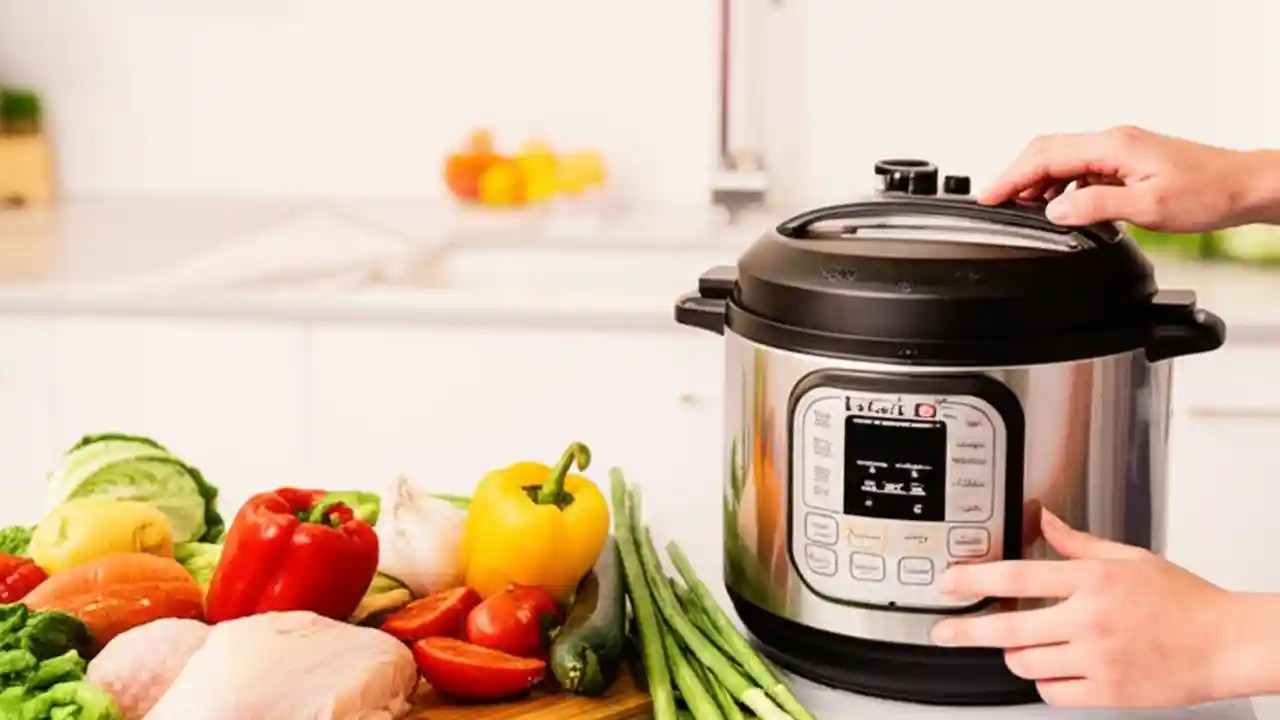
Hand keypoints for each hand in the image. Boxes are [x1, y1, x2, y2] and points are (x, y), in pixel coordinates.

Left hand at [930, 511, 1240, 707]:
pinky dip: (1046, 682)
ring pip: (1026, 662)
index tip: (949, 582)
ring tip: (1022, 645)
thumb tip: (1043, 518)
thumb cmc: (1183, 601)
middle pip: (1008, 627)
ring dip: (1015, 655)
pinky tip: (1055, 668)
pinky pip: (1052, 692)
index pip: (1017, 575)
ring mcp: (1098, 658)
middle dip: (967, 630)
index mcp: (1092, 580)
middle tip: (945, 631)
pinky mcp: (1108, 692)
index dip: (974, 580)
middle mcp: (1090, 619)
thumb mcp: (1128, 558)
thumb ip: (1078, 542)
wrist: (1225, 644)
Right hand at [979, 126, 1279, 231]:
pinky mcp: (1127, 162)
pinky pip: (1081, 170)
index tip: (987, 196)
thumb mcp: (1147, 208)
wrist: (1244, 187)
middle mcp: (1113, 142)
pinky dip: (1060, 187)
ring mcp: (1119, 150)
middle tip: (993, 203)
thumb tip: (1054, 212)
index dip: (1010, 177)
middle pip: (1047, 152)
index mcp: (1112, 146)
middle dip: (1015, 177)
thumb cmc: (1208, 193)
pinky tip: (1059, 207)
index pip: (1045, 156)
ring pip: (1062, 161)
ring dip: (1037, 184)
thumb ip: (1094, 207)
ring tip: (1021, 211)